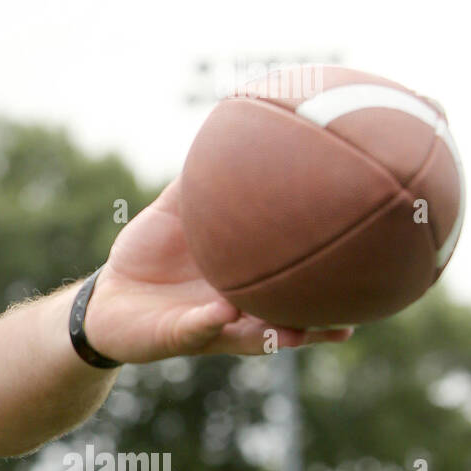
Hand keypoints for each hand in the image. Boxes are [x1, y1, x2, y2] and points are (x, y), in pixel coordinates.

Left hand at [82, 178, 353, 362]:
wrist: (105, 300)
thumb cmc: (146, 256)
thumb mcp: (174, 215)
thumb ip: (198, 184)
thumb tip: (222, 134)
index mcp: (243, 284)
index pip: (292, 287)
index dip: (326, 285)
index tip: (366, 276)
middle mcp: (237, 311)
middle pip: (287, 323)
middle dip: (317, 324)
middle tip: (349, 317)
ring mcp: (209, 326)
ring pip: (249, 336)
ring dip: (274, 334)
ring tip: (302, 329)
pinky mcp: (174, 336)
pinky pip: (194, 330)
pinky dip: (208, 324)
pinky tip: (222, 314)